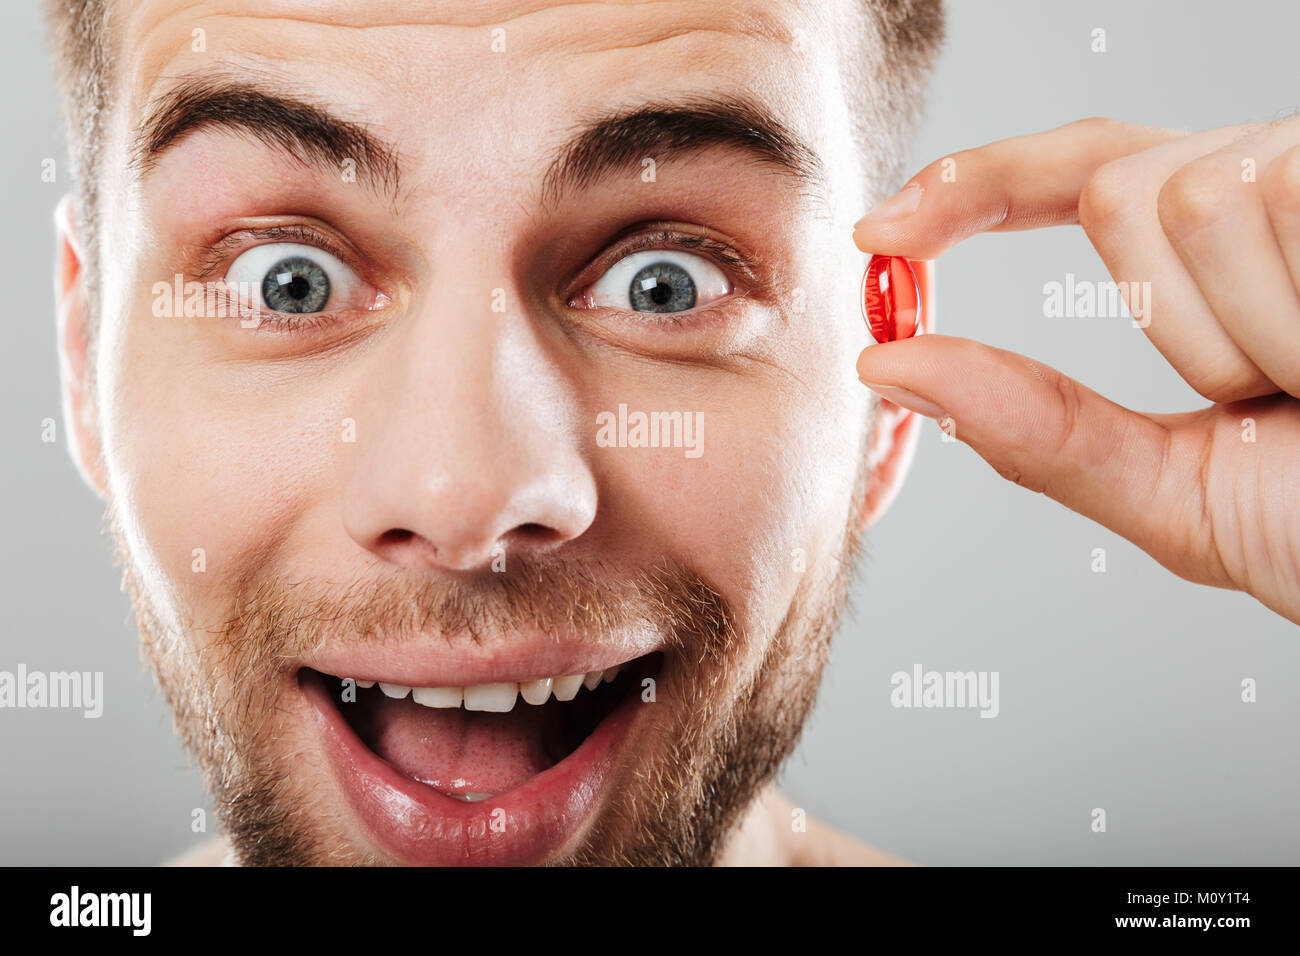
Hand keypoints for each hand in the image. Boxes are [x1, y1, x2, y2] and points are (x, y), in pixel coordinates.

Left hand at [853, 117, 1299, 623]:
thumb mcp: (1177, 490)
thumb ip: (1036, 429)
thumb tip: (895, 371)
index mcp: (1229, 252)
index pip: (1085, 172)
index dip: (977, 185)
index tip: (885, 231)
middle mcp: (1283, 184)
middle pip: (1120, 190)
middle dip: (1176, 321)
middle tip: (1284, 389)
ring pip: (1190, 197)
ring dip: (1249, 330)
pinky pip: (1270, 198)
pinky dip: (1295, 316)